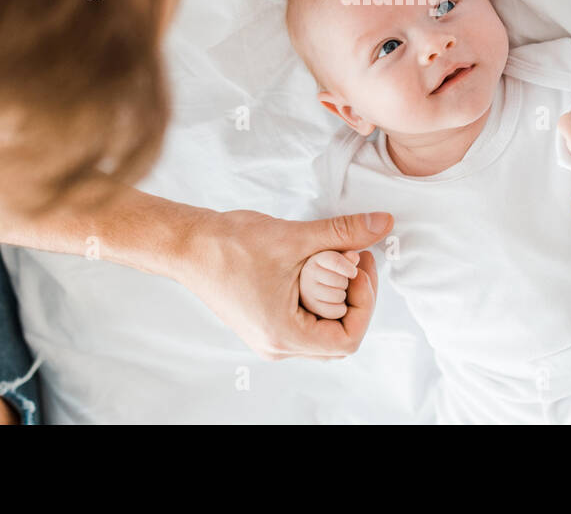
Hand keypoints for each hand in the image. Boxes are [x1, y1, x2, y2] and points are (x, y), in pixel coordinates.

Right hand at [174, 208, 392, 359]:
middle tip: (355, 260)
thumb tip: (382, 225)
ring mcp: (269, 336)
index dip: (365, 304)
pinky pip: (305, 319)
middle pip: (338, 338)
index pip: (348, 340)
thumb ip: (343, 233)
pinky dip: (319, 296)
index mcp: (284, 335)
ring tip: (337, 259)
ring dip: (337, 296)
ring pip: (322, 329)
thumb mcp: (296, 237)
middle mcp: (277, 345)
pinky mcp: (264, 323)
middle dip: (355, 298)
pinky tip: (317, 265)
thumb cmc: (230, 245)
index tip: (362, 267)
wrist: (188, 244)